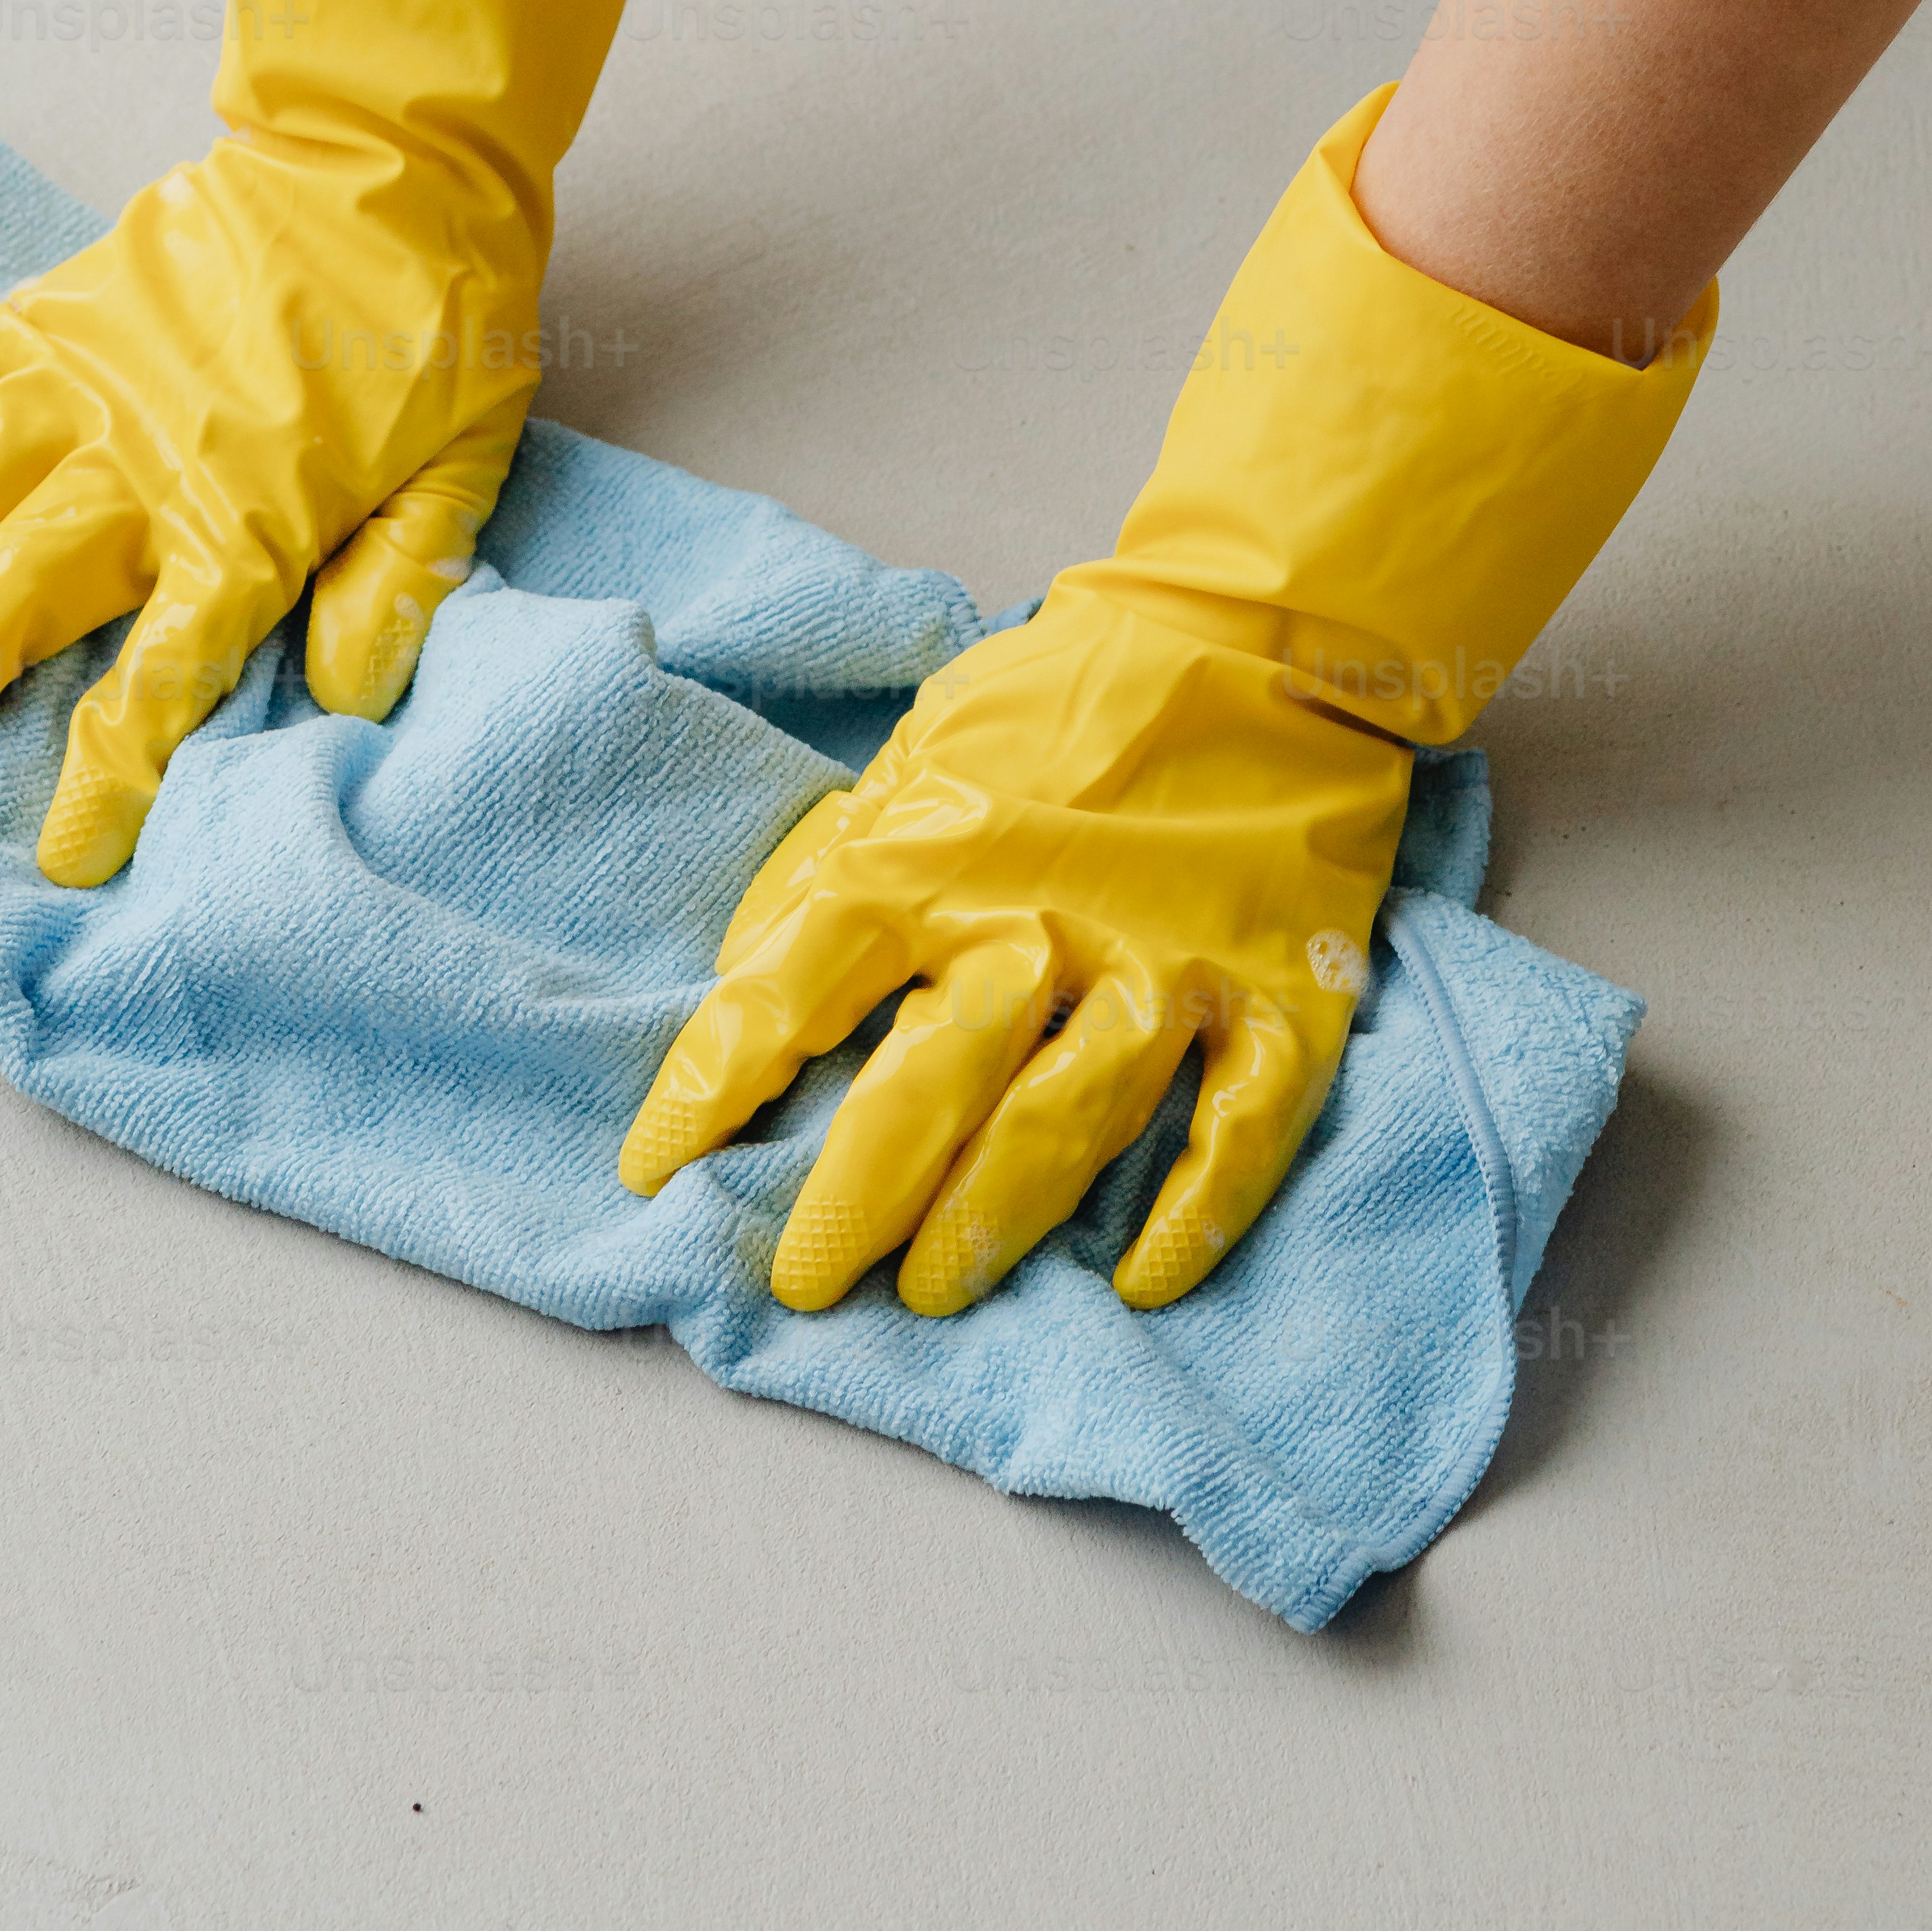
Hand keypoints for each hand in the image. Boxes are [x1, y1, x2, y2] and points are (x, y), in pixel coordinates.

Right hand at [0, 145, 538, 888]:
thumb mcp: (461, 463)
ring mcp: (76, 384)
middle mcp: (140, 465)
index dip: (106, 776)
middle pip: (12, 604)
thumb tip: (348, 699)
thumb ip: (399, 581)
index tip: (60, 856)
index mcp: (249, 522)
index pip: (160, 678)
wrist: (388, 157)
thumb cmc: (436, 322)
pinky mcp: (42, 315)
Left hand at [623, 83, 1712, 1308]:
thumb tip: (744, 982)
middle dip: (856, 1197)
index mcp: (927, 856)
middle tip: (809, 1283)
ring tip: (935, 1291)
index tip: (651, 1176)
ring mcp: (1167, 962)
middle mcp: (1039, 918)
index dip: (710, 1088)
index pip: (791, 986)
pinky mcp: (1280, 992)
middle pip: (930, 1081)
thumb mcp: (909, 760)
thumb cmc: (1054, 711)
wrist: (1249, 639)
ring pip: (1071, 1115)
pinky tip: (1138, 1283)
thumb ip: (826, 874)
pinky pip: (1241, 1126)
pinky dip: (1195, 1213)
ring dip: (996, 1218)